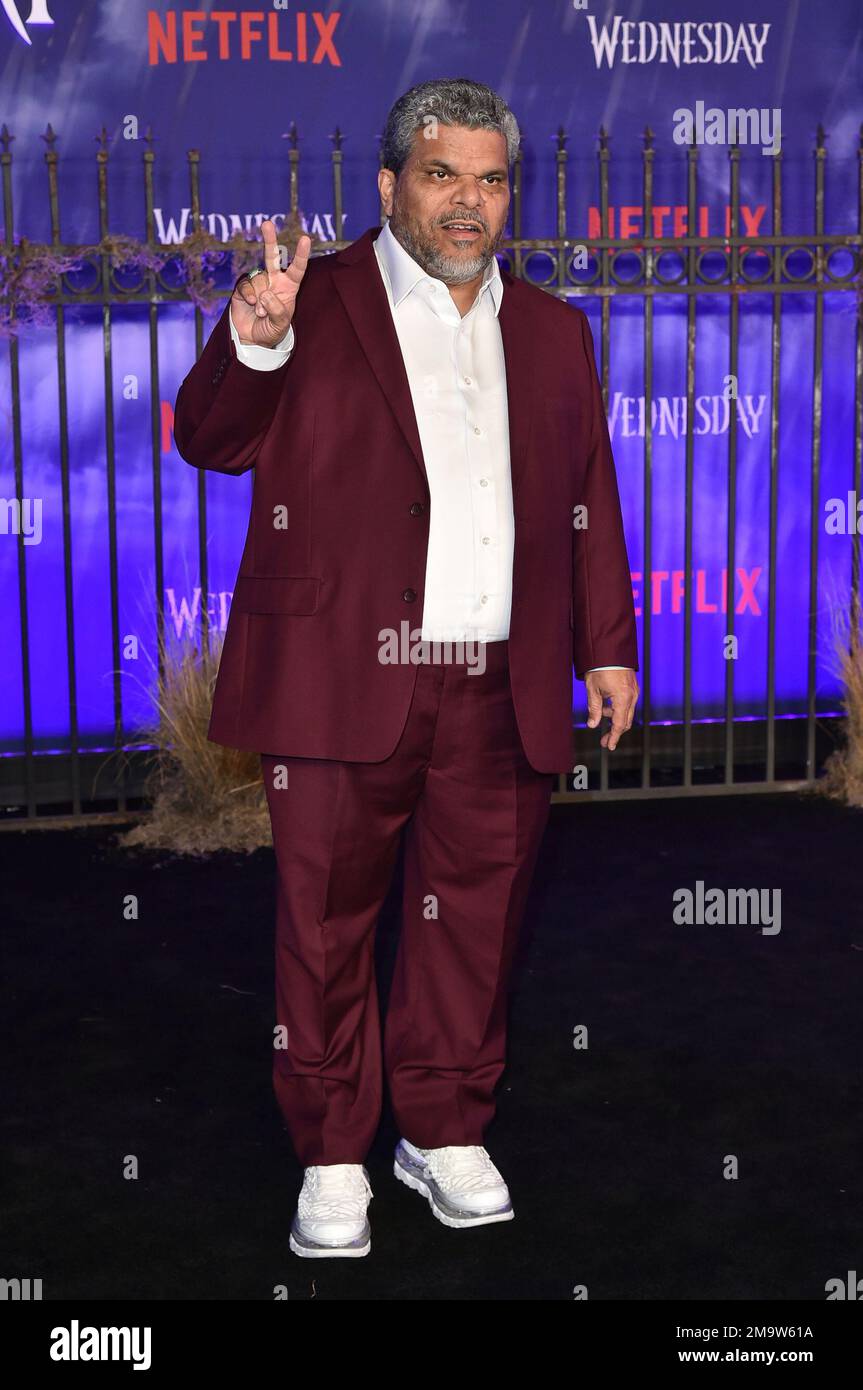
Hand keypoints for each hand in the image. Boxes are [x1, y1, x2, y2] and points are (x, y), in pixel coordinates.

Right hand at [230, 220, 310, 346]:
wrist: (253, 339)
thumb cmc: (272, 330)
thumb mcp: (281, 324)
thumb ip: (277, 310)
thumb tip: (265, 293)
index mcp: (289, 287)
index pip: (297, 269)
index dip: (301, 255)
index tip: (305, 239)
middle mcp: (273, 280)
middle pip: (272, 256)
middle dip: (269, 239)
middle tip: (267, 223)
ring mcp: (258, 282)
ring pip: (259, 280)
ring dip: (260, 299)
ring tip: (261, 313)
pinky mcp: (243, 287)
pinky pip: (245, 284)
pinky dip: (249, 294)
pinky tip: (250, 303)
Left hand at [585, 669, 638, 750]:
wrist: (609, 647)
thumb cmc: (600, 666)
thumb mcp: (593, 690)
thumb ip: (594, 709)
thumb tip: (593, 724)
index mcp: (623, 698)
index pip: (619, 724)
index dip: (614, 737)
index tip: (609, 746)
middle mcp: (632, 696)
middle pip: (626, 721)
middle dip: (615, 732)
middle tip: (604, 740)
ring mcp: (634, 690)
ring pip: (627, 712)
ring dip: (615, 719)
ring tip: (601, 718)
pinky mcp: (632, 686)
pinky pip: (628, 703)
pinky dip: (618, 709)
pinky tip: (607, 707)